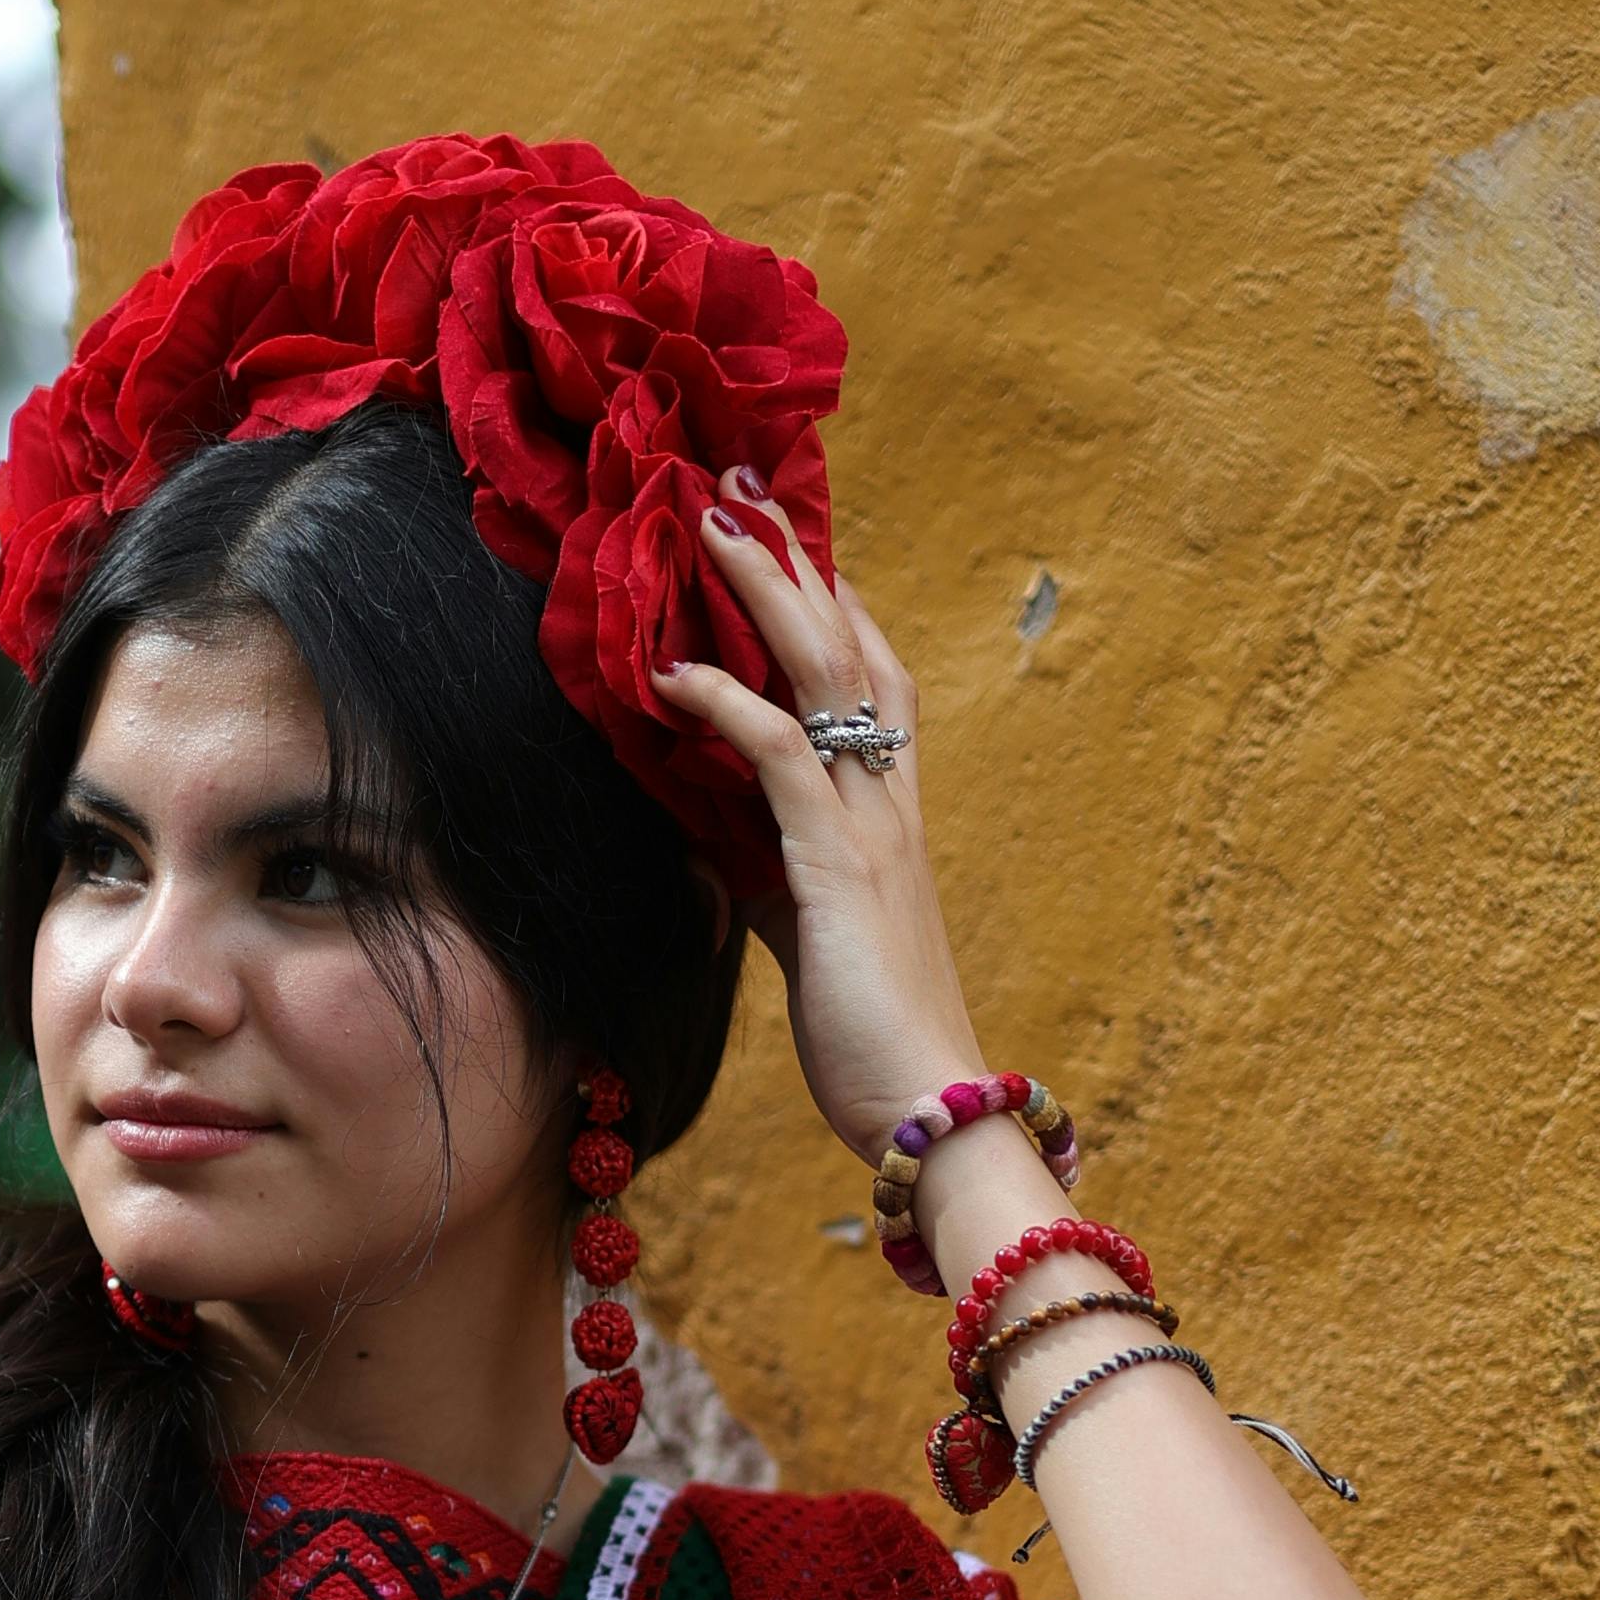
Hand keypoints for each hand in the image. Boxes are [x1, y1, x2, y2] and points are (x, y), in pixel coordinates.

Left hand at [652, 474, 985, 1162]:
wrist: (926, 1111)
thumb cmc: (874, 1040)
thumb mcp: (812, 938)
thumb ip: (772, 881)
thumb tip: (712, 848)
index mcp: (889, 817)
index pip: (869, 680)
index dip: (830, 602)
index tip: (781, 538)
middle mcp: (889, 803)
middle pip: (850, 646)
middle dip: (794, 561)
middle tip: (740, 488)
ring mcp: (869, 826)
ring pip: (823, 674)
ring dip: (763, 592)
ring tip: (708, 526)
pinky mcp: (835, 864)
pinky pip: (778, 756)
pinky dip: (725, 703)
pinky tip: (672, 673)